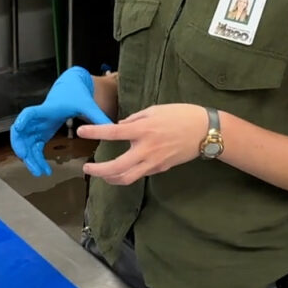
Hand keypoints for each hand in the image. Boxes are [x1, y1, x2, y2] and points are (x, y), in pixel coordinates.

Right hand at [10, 67, 112, 176]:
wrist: (72, 85)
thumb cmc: (78, 94)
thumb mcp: (89, 105)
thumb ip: (99, 117)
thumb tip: (114, 129)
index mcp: (48, 109)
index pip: (30, 113)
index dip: (23, 121)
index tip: (19, 129)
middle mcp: (38, 117)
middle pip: (21, 133)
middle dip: (23, 150)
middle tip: (34, 167)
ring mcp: (38, 124)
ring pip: (25, 143)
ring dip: (29, 158)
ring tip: (40, 172)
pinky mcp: (41, 130)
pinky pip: (33, 146)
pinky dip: (35, 158)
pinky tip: (44, 169)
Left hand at [77, 104, 208, 185]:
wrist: (206, 132)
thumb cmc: (181, 115)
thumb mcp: (155, 110)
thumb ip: (135, 118)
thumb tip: (120, 125)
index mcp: (143, 129)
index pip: (113, 132)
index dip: (95, 132)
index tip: (81, 131)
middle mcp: (146, 149)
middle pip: (116, 167)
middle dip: (98, 170)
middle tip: (87, 168)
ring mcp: (154, 162)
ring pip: (127, 178)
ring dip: (110, 178)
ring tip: (101, 173)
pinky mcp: (160, 168)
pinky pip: (140, 174)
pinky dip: (127, 173)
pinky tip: (122, 169)